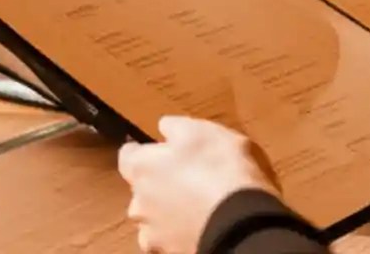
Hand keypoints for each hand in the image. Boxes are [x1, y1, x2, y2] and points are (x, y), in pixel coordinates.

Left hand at [118, 117, 278, 253]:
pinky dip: (181, 234)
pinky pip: (170, 240)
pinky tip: (201, 225)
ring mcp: (153, 234)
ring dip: (168, 212)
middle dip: (158, 183)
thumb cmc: (221, 170)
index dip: (143, 150)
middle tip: (188, 176)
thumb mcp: (203, 131)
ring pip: (154, 219)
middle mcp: (139, 203)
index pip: (127, 156)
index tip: (158, 149)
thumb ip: (176, 127)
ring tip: (198, 205)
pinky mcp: (170, 253)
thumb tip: (165, 127)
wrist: (241, 223)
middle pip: (141, 189)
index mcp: (142, 168)